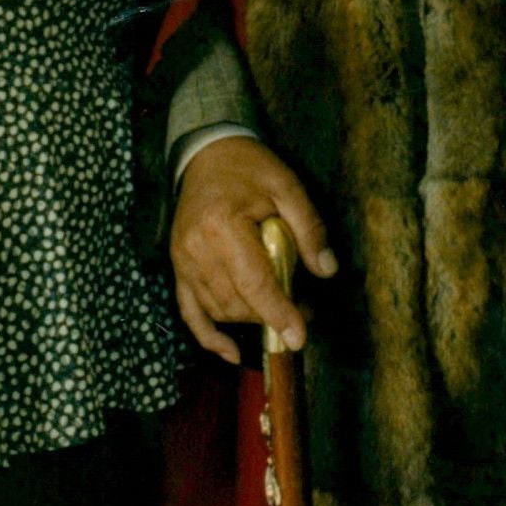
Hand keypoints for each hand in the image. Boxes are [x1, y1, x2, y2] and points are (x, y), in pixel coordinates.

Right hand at [170, 136, 337, 362]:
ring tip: (282, 308)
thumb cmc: (249, 167)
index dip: (278, 313)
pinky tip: (232, 353)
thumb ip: (308, 228)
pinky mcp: (179, 267)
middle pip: (236, 301)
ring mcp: (182, 260)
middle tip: (306, 308)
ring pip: (219, 309)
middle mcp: (196, 248)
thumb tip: (327, 270)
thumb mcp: (287, 187)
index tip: (298, 337)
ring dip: (250, 318)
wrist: (207, 153)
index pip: (253, 282)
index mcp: (223, 226)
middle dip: (271, 314)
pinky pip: (190, 312)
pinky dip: (209, 336)